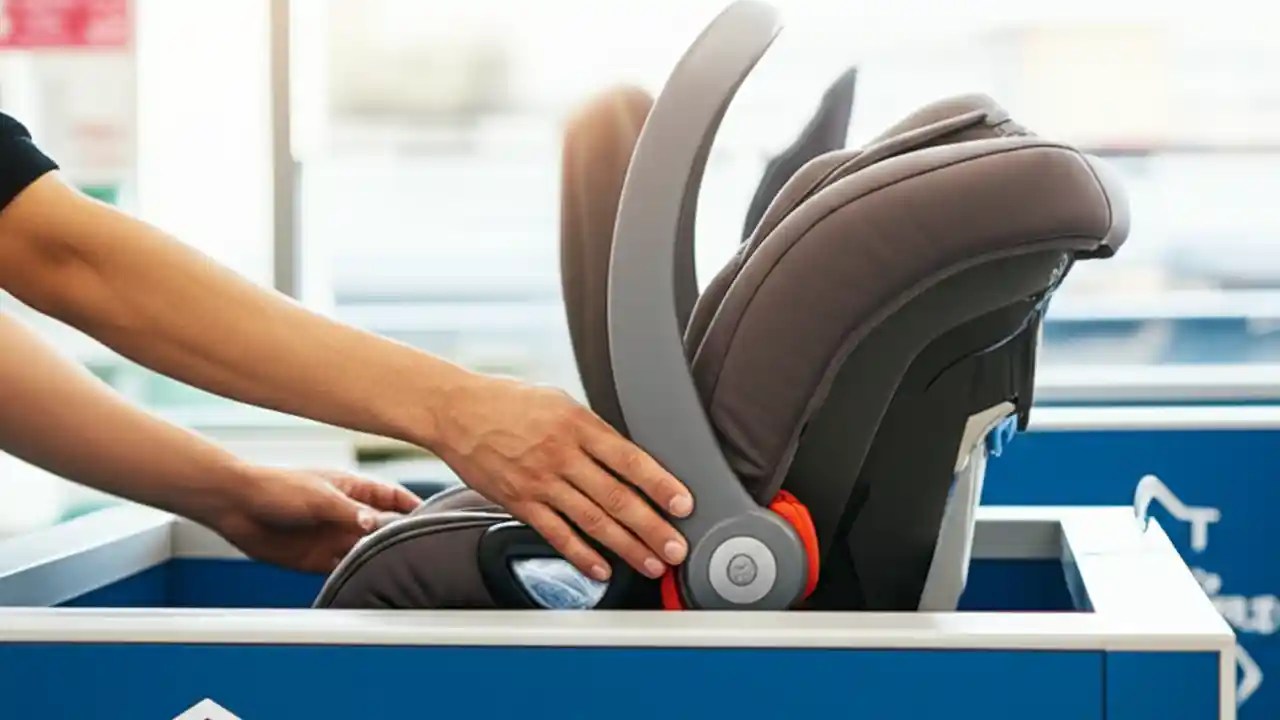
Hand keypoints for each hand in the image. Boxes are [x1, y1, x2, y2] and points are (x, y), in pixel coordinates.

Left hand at [212, 466, 420, 573]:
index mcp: (353, 489)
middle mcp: (348, 514)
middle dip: (401, 537)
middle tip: (421, 550)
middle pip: (384, 527)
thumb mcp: (318, 496)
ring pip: (367, 550)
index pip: (393, 498)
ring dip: (378, 559)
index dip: (413, 506)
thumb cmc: (275, 487)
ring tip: (398, 570)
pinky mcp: (317, 558)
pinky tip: (366, 581)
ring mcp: (334, 536)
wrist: (236, 506)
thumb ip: (349, 512)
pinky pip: (344, 569)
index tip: (434, 518)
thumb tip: (375, 525)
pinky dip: (356, 575)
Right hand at [433, 375, 693, 582]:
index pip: (629, 458)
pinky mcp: (518, 502)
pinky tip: (602, 569)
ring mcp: (540, 481)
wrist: (455, 410)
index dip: (660, 484)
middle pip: (616, 496)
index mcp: (577, 424)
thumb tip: (626, 457)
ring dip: (626, 546)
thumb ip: (591, 430)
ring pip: (592, 520)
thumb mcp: (559, 401)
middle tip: (675, 548)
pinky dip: (581, 554)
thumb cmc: (508, 402)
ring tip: (650, 564)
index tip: (683, 504)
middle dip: (651, 527)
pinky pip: (555, 533)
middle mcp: (561, 454)